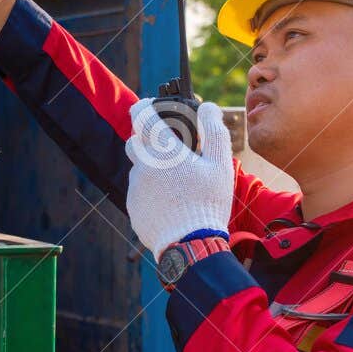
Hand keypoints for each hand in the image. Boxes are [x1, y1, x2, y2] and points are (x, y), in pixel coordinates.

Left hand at [124, 99, 232, 255]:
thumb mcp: (220, 164)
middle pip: (135, 141)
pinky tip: (170, 203)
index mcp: (163, 151)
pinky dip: (150, 191)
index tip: (150, 106)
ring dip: (151, 169)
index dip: (144, 106)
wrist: (191, 245)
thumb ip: (214, 131)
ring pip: (137, 169)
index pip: (140, 115)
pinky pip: (138, 191)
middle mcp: (143, 166)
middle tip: (170, 150)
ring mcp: (135, 188)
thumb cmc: (207, 202)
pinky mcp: (132, 207)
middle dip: (148, 140)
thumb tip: (208, 106)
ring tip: (175, 183)